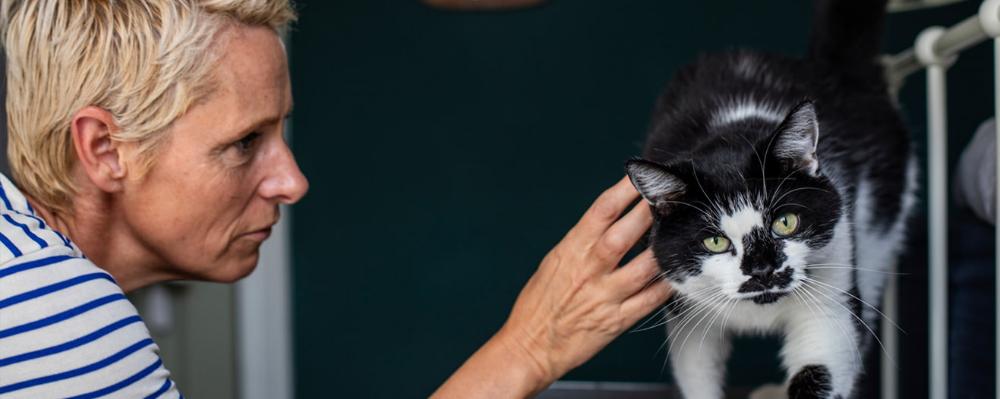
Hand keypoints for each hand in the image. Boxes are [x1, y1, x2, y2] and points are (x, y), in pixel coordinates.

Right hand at [432, 176, 672, 397]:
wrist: (529, 347)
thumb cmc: (539, 304)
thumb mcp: (555, 262)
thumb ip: (583, 242)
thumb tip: (610, 219)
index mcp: (571, 250)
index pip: (601, 210)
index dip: (625, 190)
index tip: (642, 175)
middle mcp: (589, 269)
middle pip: (625, 232)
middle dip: (650, 210)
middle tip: (672, 192)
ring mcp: (605, 295)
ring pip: (645, 266)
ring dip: (665, 247)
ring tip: (682, 231)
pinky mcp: (617, 321)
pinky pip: (650, 300)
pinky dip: (666, 285)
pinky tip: (678, 273)